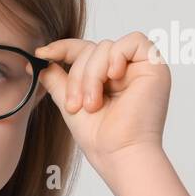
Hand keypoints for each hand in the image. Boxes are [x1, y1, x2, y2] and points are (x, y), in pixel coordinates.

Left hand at [34, 32, 170, 181]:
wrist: (118, 154)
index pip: (84, 50)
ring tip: (93, 104)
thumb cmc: (99, 137)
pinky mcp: (156, 67)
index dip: (62, 48)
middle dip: (78, 75)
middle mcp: (125, 70)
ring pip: (107, 46)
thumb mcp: (70, 102)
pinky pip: (135, 41)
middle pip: (93, 48)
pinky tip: (113, 77)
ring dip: (92, 75)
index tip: (41, 54)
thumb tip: (37, 61)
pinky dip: (117, 57)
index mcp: (107, 78)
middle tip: (76, 105)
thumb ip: (57, 80)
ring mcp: (141, 68)